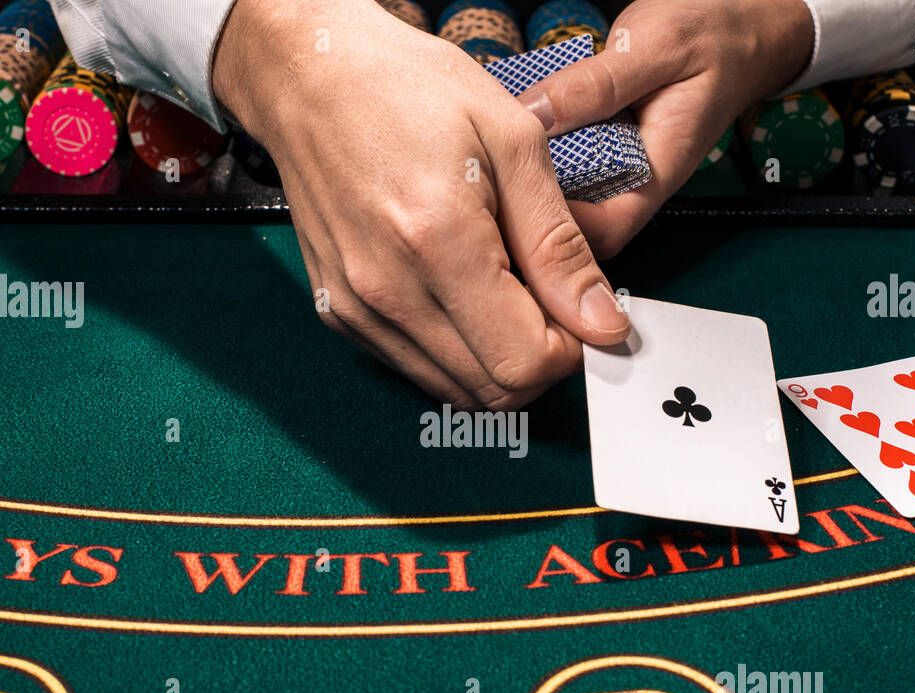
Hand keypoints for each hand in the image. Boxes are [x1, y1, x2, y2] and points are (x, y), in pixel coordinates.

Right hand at [214, 0, 629, 410]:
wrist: (312, 77)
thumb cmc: (410, 90)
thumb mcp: (515, 142)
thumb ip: (560, 245)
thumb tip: (602, 322)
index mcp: (439, 242)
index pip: (525, 363)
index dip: (570, 348)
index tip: (580, 309)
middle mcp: (388, 292)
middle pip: (494, 392)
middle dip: (539, 358)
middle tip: (548, 298)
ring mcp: (356, 310)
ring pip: (455, 392)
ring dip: (497, 359)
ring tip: (503, 287)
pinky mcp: (339, 315)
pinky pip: (417, 368)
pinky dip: (455, 350)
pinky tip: (460, 291)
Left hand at [518, 0, 814, 258]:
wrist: (742, 22)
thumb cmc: (714, 33)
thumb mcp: (655, 47)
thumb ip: (596, 85)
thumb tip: (536, 114)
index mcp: (659, 171)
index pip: (603, 231)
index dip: (555, 230)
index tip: (511, 200)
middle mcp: (637, 180)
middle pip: (575, 227)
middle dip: (531, 212)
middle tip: (485, 181)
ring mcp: (620, 166)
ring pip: (565, 197)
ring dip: (529, 181)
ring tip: (490, 157)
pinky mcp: (606, 147)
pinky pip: (566, 163)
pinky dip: (538, 152)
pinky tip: (512, 131)